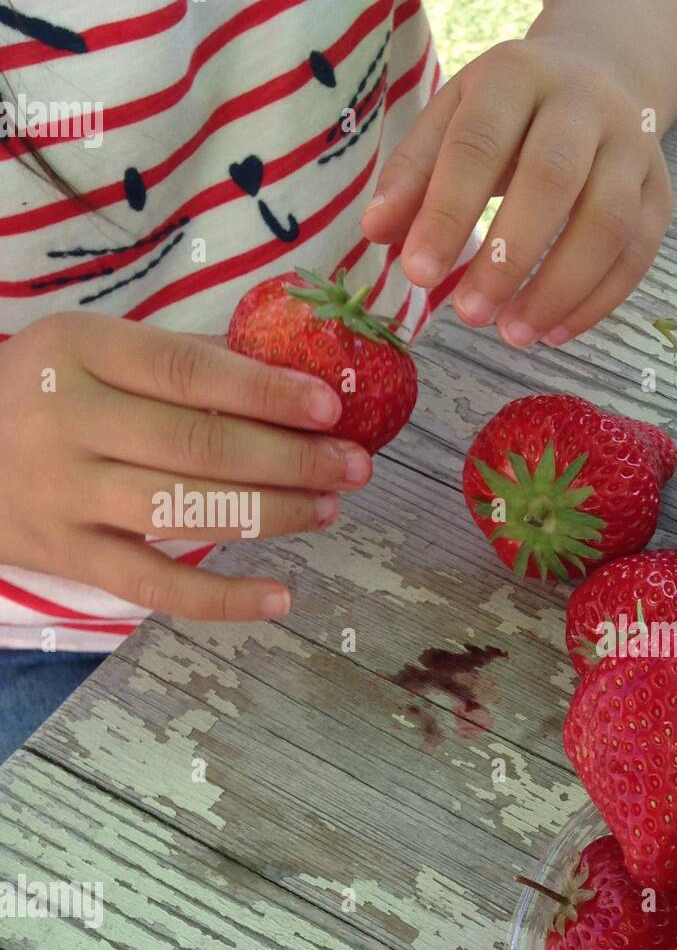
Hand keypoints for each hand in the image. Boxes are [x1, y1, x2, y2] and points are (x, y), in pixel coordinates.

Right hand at [0, 313, 372, 622]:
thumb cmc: (50, 394)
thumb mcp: (95, 351)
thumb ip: (185, 359)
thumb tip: (298, 376)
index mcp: (79, 350)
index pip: (187, 372)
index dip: (265, 392)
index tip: (330, 408)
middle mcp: (66, 421)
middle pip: (198, 446)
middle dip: (290, 459)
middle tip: (353, 466)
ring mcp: (66, 495)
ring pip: (186, 512)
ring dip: (272, 514)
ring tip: (328, 509)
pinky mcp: (70, 558)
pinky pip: (155, 587)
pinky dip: (222, 599)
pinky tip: (281, 596)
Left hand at [361, 36, 672, 347]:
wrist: (602, 80)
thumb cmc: (510, 115)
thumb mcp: (453, 120)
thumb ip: (414, 174)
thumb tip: (377, 233)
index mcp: (518, 75)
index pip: (480, 145)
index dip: (449, 213)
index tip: (419, 274)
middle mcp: (585, 105)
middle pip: (553, 181)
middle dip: (509, 257)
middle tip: (469, 314)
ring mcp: (634, 150)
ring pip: (607, 224)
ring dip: (558, 290)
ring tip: (513, 335)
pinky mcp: (661, 194)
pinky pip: (637, 255)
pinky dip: (596, 303)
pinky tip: (553, 333)